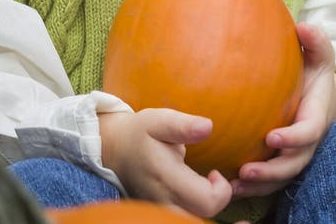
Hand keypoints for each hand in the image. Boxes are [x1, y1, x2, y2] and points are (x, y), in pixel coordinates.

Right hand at [99, 108, 234, 218]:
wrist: (114, 150)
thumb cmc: (141, 133)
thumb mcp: (159, 121)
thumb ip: (183, 126)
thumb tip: (208, 126)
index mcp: (167, 179)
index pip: (207, 201)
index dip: (222, 190)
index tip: (215, 173)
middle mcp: (164, 203)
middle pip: (202, 220)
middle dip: (217, 205)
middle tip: (216, 186)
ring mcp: (159, 213)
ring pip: (192, 223)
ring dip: (206, 211)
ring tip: (213, 194)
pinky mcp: (158, 217)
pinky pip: (184, 221)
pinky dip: (197, 215)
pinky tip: (201, 200)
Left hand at [231, 22, 335, 199]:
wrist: (314, 93)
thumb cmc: (313, 70)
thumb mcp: (319, 52)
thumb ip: (315, 40)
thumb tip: (303, 27)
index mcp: (315, 116)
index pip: (308, 133)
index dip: (293, 138)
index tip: (272, 137)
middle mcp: (305, 142)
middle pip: (293, 165)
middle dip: (271, 172)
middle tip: (246, 170)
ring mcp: (293, 154)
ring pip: (279, 178)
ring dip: (258, 185)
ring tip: (232, 185)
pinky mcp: (279, 160)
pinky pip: (268, 180)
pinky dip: (250, 187)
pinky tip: (226, 186)